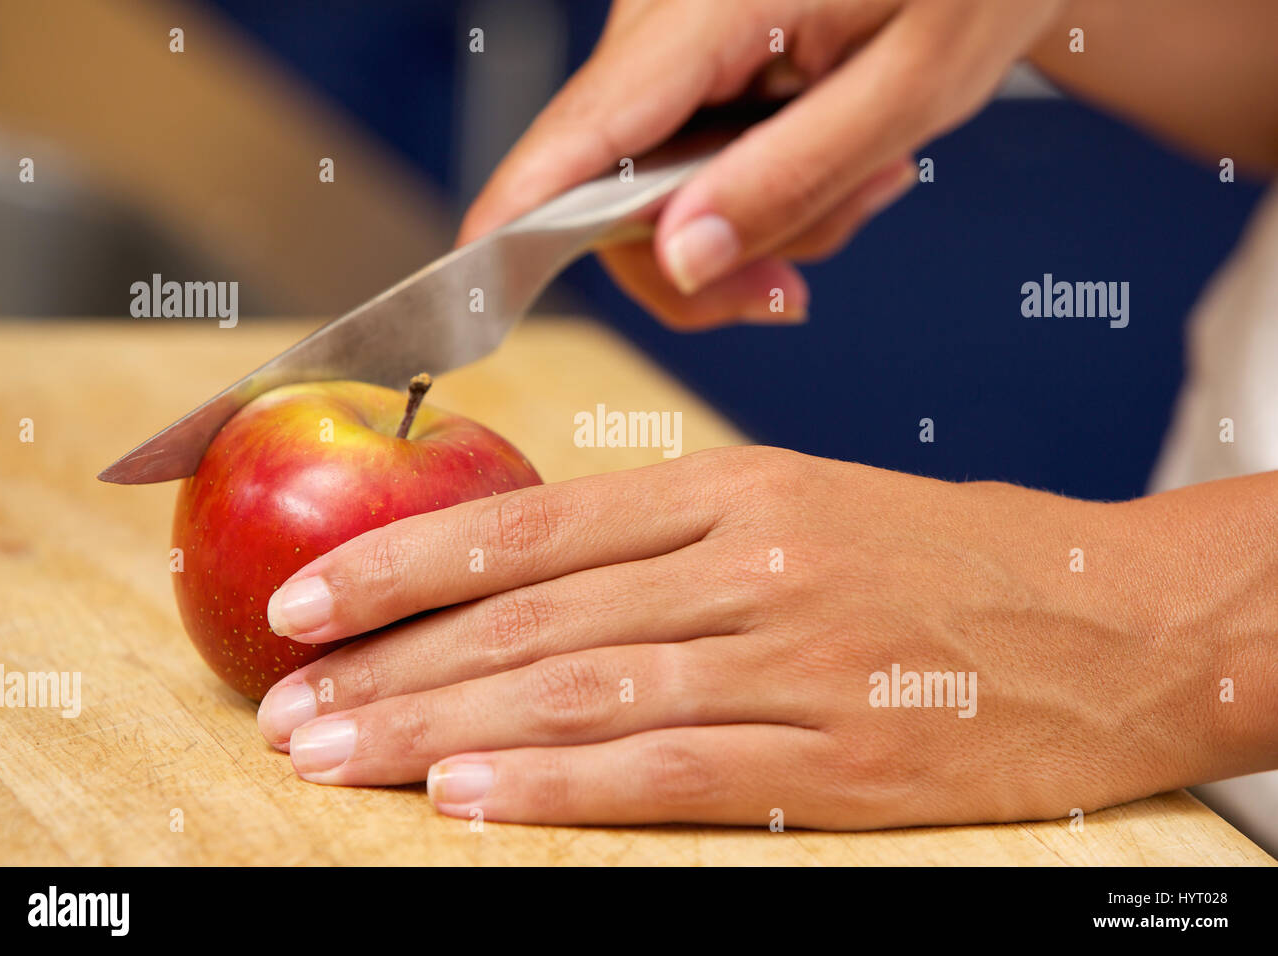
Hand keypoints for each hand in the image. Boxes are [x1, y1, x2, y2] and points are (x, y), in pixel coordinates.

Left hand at [256, 446, 1238, 827]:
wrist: (1109, 615)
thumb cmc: (943, 554)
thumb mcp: (804, 501)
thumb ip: (673, 536)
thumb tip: (529, 571)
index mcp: (737, 489)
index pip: (534, 524)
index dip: (405, 561)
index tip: (303, 600)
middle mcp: (750, 563)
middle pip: (532, 615)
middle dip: (392, 661)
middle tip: (287, 703)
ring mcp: (793, 660)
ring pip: (580, 690)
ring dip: (441, 726)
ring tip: (335, 753)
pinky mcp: (838, 760)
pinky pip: (672, 769)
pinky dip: (559, 786)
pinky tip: (469, 798)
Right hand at [458, 0, 1064, 329]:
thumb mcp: (910, 91)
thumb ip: (789, 180)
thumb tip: (681, 257)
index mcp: (703, 15)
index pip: (576, 138)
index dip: (515, 229)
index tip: (464, 302)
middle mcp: (661, 28)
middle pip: (612, 201)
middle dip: (711, 263)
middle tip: (802, 285)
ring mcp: (672, 48)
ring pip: (662, 199)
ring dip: (761, 225)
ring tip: (866, 177)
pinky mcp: (694, 66)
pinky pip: (695, 167)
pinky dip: (765, 191)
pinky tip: (843, 160)